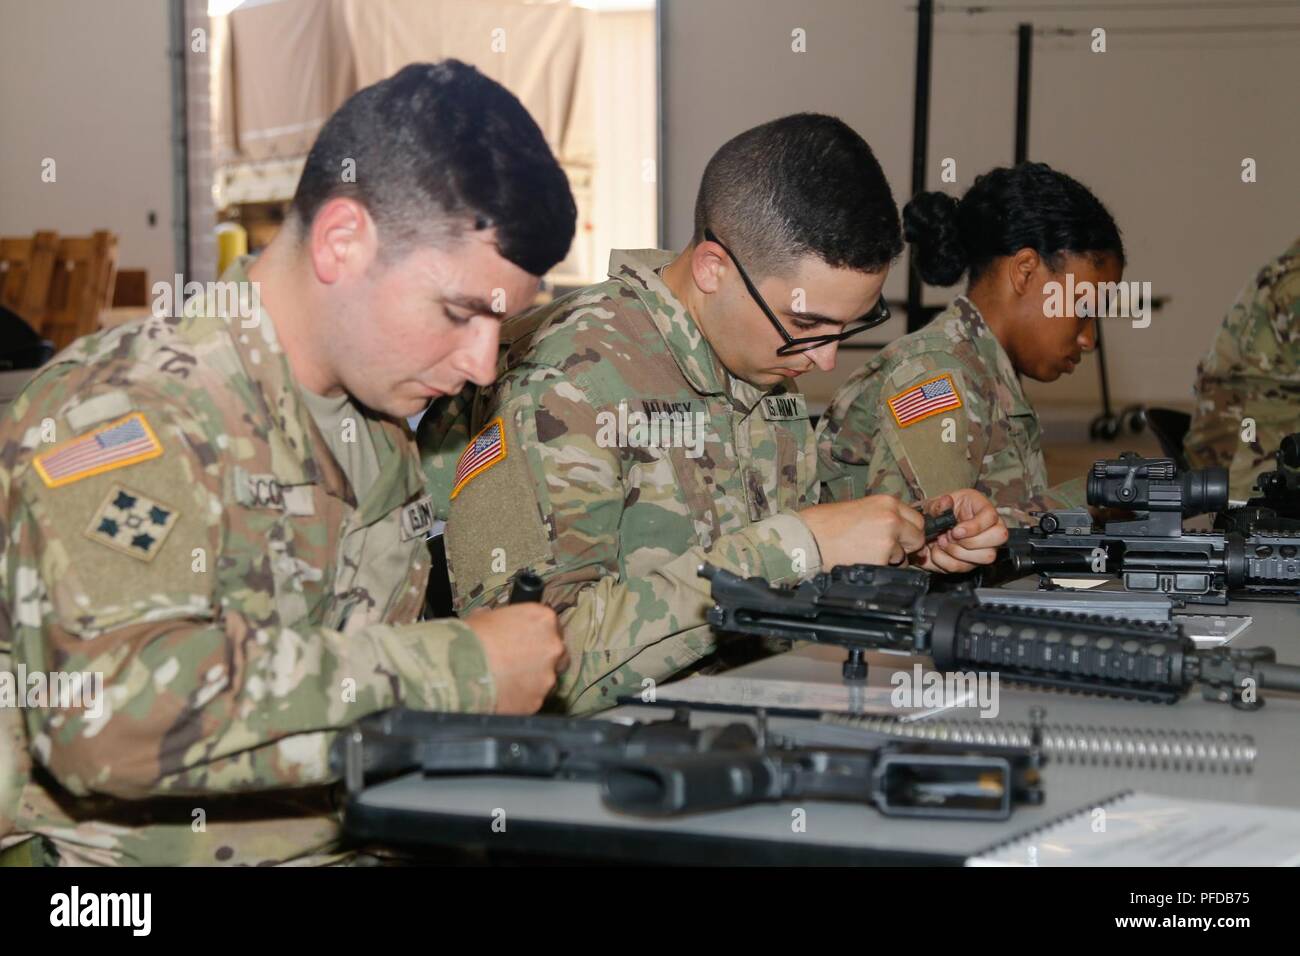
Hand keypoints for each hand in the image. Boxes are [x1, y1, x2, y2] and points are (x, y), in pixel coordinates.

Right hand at [466, 603, 566, 713]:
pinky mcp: (537, 701)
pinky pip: (533, 699)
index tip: (527, 641)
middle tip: (520, 663)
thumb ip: (502, 621)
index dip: (538, 635)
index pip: (552, 626)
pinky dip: (521, 698)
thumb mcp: (486, 617)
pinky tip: (503, 695)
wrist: (459, 668)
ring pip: (547, 679)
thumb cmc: (470, 636)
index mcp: (543, 619)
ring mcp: (548, 676)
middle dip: (543, 659)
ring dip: (533, 680)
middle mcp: (553, 646)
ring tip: (507, 682)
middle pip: (558, 654)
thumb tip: (494, 622)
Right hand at [799, 495, 925, 567]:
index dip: (909, 531)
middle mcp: (892, 518)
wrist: (806, 539)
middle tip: (888, 550)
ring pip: (905, 556)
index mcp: (887, 502)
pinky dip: (880, 569)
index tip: (902, 538)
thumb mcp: (858, 508)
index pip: (917, 519)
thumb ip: (882, 516)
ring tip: (866, 554)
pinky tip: (862, 561)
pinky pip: (891, 569)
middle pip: (918, 537)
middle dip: (907, 546)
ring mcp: (889, 540)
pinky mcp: (881, 560)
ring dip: (892, 559)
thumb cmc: (824, 523)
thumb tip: (899, 529)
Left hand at [913, 490, 1007, 572]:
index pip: (991, 516)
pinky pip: (965, 567)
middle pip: (998, 538)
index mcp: (981, 507)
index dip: (975, 526)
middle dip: (970, 541)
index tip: (956, 531)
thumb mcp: (935, 504)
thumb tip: (946, 502)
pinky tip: (939, 550)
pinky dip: (946, 561)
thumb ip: (938, 505)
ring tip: (943, 543)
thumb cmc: (938, 513)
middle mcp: (989, 527)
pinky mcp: (973, 561)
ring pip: (987, 556)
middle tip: (949, 536)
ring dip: (959, 553)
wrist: (927, 530)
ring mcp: (985, 547)